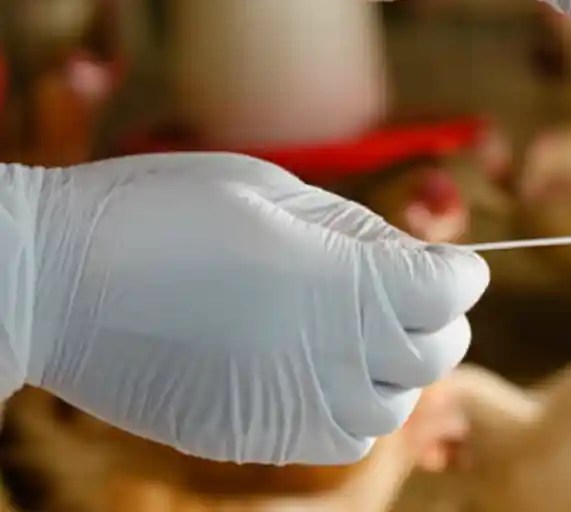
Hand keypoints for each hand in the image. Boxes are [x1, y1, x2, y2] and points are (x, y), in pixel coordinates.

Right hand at [1, 153, 486, 464]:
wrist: (56, 280)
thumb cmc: (162, 210)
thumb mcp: (273, 188)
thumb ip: (357, 229)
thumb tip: (409, 257)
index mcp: (346, 280)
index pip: (452, 291)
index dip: (459, 271)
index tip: (449, 262)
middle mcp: (334, 353)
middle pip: (438, 352)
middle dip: (437, 318)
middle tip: (407, 292)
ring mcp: (295, 404)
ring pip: (393, 406)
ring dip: (395, 369)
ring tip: (360, 333)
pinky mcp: (256, 435)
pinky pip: (340, 437)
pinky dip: (351, 408)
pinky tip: (320, 370)